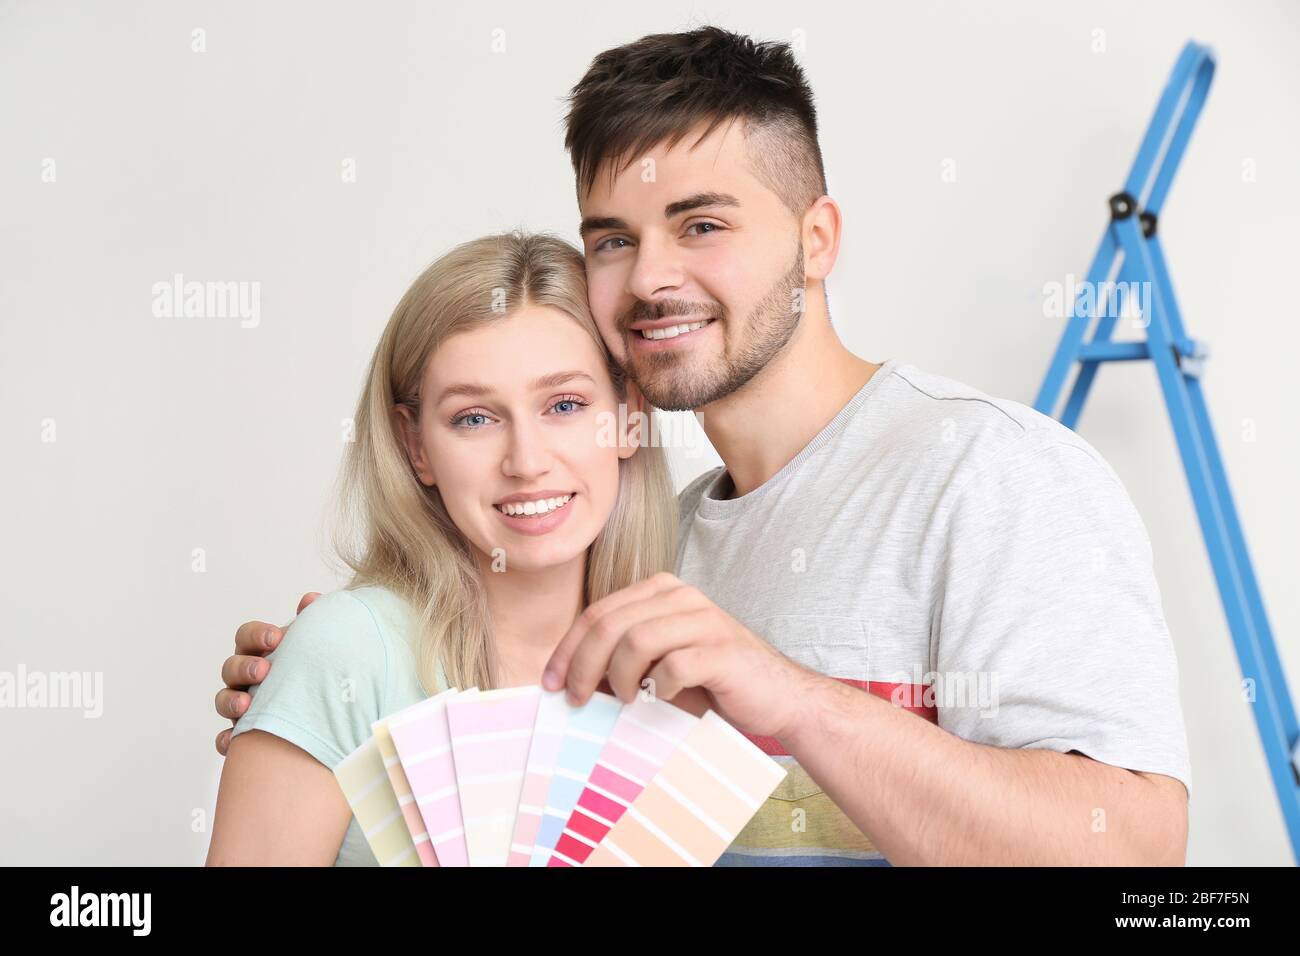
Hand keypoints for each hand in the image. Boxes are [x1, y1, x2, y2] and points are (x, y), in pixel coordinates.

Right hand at [214, 592, 319, 755]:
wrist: (322, 706)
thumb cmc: (311, 669)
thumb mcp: (312, 645)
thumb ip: (311, 622)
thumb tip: (312, 599)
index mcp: (259, 651)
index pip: (246, 636)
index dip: (257, 635)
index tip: (276, 638)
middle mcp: (244, 676)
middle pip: (231, 667)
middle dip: (245, 667)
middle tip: (264, 670)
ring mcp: (240, 703)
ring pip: (223, 699)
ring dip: (231, 701)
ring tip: (246, 705)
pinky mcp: (242, 732)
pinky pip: (227, 737)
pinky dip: (226, 739)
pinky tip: (234, 743)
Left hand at [541, 572, 809, 739]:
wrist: (775, 695)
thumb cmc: (711, 682)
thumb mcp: (658, 664)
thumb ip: (620, 658)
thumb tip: (569, 676)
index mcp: (661, 592)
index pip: (598, 612)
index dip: (568, 648)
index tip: (552, 682)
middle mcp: (681, 596)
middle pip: (609, 624)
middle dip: (582, 665)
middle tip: (576, 699)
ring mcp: (704, 620)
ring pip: (635, 640)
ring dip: (619, 676)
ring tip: (624, 700)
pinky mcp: (722, 649)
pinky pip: (673, 664)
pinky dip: (659, 687)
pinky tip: (661, 698)